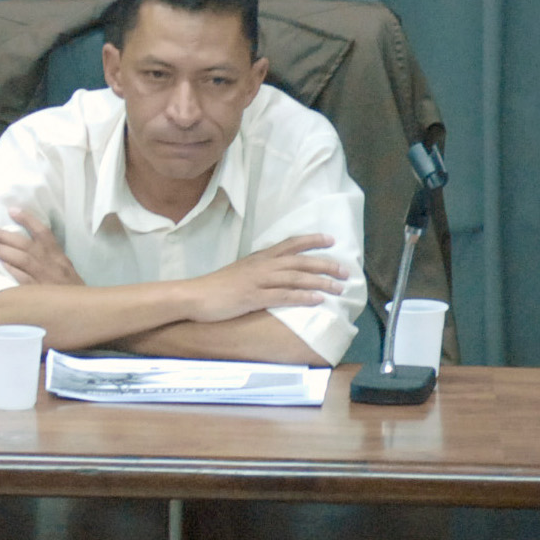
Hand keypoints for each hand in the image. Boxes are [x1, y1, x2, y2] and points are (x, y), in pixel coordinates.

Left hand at [0, 209, 84, 286]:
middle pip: (24, 244)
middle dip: (1, 235)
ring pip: (21, 258)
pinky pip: (23, 279)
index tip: (11, 210)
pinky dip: (11, 270)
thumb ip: (48, 259)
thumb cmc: (71, 292)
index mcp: (58, 256)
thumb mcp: (64, 270)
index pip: (43, 232)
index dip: (28, 219)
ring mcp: (45, 278)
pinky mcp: (40, 293)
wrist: (86, 310)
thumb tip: (24, 248)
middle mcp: (51, 263)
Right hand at [188, 235, 349, 322]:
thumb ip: (260, 270)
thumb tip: (277, 273)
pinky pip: (283, 296)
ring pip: (296, 277)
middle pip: (300, 261)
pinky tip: (317, 300)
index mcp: (259, 258)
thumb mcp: (241, 272)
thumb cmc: (217, 287)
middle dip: (325, 264)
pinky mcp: (254, 297)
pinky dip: (303, 296)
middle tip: (345, 270)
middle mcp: (262, 266)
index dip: (311, 240)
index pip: (290, 244)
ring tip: (338, 288)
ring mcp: (258, 281)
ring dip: (320, 282)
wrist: (194, 296)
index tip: (331, 239)